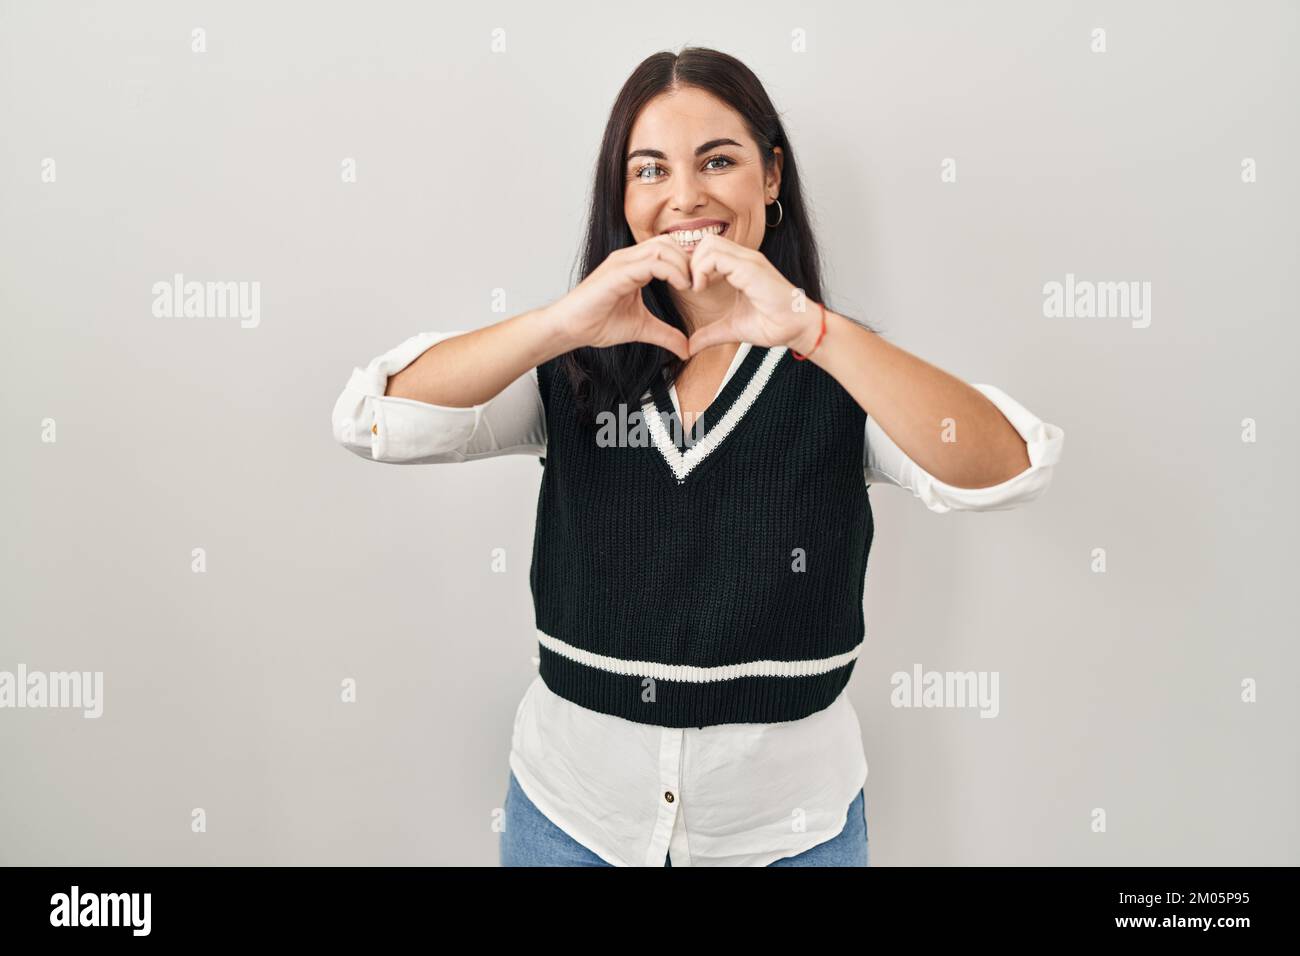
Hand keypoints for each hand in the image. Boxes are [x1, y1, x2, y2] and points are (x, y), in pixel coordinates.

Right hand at [545, 234, 691, 360]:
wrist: (570, 328)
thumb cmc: (597, 324)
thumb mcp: (642, 329)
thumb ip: (666, 334)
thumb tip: (687, 348)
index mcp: (634, 265)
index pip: (668, 249)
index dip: (687, 263)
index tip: (697, 286)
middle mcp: (628, 258)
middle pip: (669, 242)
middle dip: (688, 261)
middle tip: (697, 285)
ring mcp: (622, 262)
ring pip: (663, 248)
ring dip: (683, 265)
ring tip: (689, 286)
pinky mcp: (617, 273)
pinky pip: (652, 263)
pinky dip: (672, 271)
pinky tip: (681, 287)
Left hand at [683, 233, 821, 355]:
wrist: (795, 329)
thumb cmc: (771, 325)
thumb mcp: (730, 329)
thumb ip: (709, 334)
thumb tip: (689, 347)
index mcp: (740, 266)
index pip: (709, 250)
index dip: (694, 266)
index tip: (692, 290)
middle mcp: (744, 258)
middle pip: (706, 242)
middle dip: (691, 262)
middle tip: (691, 287)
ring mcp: (748, 260)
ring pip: (709, 244)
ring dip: (695, 266)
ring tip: (697, 289)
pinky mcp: (750, 268)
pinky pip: (716, 257)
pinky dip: (701, 271)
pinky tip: (701, 290)